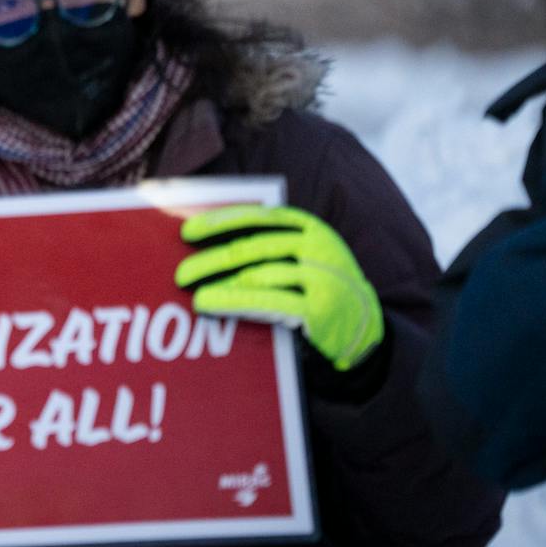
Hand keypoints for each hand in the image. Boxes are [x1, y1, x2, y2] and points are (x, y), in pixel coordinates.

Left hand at [176, 204, 385, 372]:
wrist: (365, 329)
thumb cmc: (319, 287)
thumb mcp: (304, 257)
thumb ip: (269, 246)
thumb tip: (208, 243)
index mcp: (310, 228)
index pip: (258, 217)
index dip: (220, 221)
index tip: (186, 231)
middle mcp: (317, 246)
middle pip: (251, 248)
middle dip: (210, 260)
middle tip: (181, 274)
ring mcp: (321, 276)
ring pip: (256, 276)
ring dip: (219, 284)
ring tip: (194, 294)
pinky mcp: (320, 307)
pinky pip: (268, 301)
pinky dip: (234, 301)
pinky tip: (212, 303)